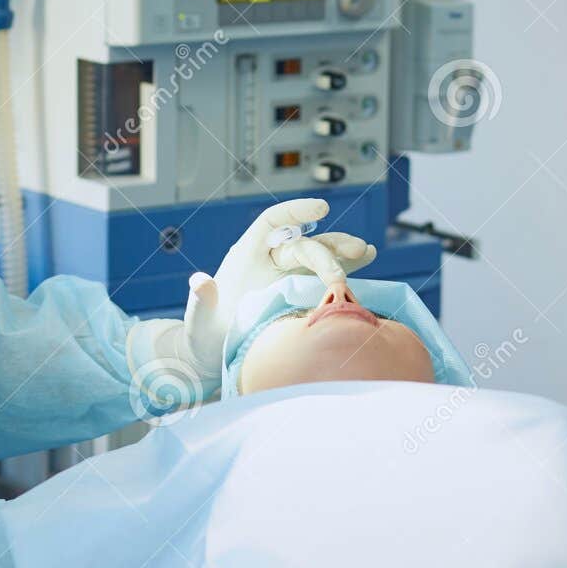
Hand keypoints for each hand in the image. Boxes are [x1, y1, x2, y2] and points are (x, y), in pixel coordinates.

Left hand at [125, 199, 375, 411]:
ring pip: (320, 254)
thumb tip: (200, 281)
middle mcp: (270, 260)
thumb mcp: (199, 323)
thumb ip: (201, 302)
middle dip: (325, 255)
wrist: (219, 357)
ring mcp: (288, 275)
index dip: (295, 212)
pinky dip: (347, 265)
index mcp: (246, 256)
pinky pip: (327, 273)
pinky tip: (367, 257)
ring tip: (366, 251)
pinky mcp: (301, 291)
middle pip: (303, 245)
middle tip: (338, 280)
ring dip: (342, 251)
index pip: (272, 223)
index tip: (321, 210)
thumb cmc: (204, 338)